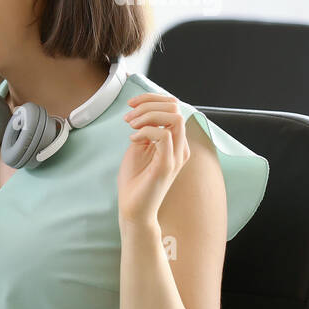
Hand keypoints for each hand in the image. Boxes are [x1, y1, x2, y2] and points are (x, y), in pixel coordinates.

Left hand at [117, 92, 189, 227]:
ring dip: (148, 115)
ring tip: (131, 125)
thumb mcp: (139, 148)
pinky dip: (145, 131)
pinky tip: (132, 140)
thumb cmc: (135, 180)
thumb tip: (143, 111)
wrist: (133, 209)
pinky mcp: (168, 165)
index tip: (131, 104)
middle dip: (148, 104)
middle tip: (128, 117)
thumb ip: (146, 130)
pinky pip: (164, 136)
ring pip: (174, 118)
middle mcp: (180, 146)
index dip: (152, 99)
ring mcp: (176, 155)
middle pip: (175, 107)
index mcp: (175, 141)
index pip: (173, 107)